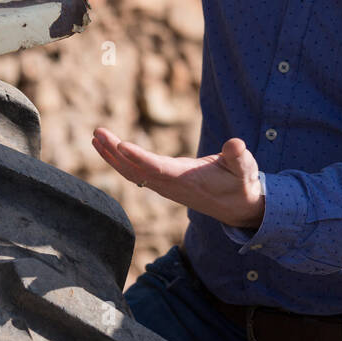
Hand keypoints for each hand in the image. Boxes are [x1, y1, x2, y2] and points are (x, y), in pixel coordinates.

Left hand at [91, 127, 264, 229]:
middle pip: (136, 170)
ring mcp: (165, 186)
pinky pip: (136, 173)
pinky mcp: (165, 184)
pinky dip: (121, 160)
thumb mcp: (245, 168)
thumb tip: (235, 144)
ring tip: (96, 136)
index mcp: (187, 180)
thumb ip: (238, 157)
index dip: (139, 157)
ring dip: (113, 155)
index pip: (158, 168)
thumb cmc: (242, 183)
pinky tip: (111, 148)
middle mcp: (171, 185)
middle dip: (115, 152)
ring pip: (132, 173)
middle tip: (98, 133)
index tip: (120, 145)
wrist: (239, 207)